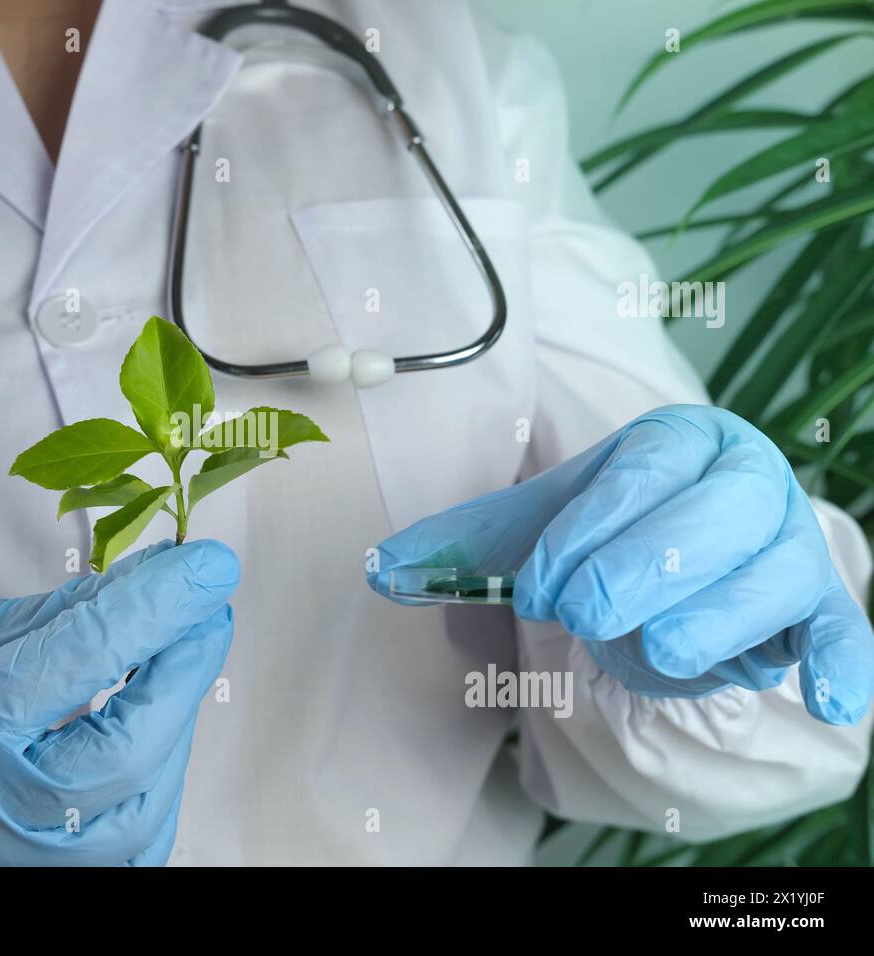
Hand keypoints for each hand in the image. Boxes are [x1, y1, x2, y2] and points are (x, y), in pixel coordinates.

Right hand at [0, 539, 237, 864]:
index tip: (207, 566)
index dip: (159, 605)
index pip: (84, 658)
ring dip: (174, 716)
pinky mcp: (53, 883)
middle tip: (206, 606)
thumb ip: (72, 613)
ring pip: (149, 795)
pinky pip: (141, 831)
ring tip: (172, 658)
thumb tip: (157, 578)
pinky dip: (159, 769)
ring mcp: (28, 864)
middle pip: (131, 745)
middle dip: (183, 664)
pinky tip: (154, 721)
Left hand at [368, 405, 873, 724]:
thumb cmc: (607, 532)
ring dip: (709, 620)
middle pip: (714, 517)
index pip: (640, 474)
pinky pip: (842, 630)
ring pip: (768, 578)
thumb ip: (460, 545)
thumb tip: (380, 571)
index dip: (587, 531)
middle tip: (583, 616)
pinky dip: (840, 660)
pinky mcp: (818, 606)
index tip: (538, 588)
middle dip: (642, 569)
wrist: (683, 555)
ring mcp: (789, 544)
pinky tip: (828, 698)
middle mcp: (747, 479)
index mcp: (679, 440)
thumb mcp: (534, 527)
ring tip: (654, 649)